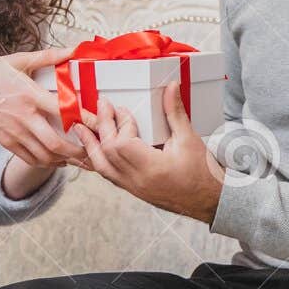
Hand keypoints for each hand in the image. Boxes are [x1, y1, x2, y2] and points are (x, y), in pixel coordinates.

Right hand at [0, 47, 89, 169]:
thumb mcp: (18, 61)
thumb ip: (48, 56)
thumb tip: (73, 49)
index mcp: (30, 95)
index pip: (63, 110)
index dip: (84, 119)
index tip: (100, 123)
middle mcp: (23, 117)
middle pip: (55, 143)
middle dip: (78, 151)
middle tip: (94, 151)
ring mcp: (14, 133)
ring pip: (44, 155)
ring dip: (65, 160)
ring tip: (81, 159)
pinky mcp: (7, 142)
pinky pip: (30, 158)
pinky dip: (47, 163)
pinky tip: (58, 160)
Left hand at [74, 81, 222, 222]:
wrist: (208, 201)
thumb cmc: (202, 172)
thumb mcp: (190, 139)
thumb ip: (175, 112)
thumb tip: (170, 87)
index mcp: (152, 168)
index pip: (122, 145)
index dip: (120, 124)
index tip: (124, 110)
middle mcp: (138, 181)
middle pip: (108, 153)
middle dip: (102, 127)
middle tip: (99, 108)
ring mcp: (134, 187)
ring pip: (102, 167)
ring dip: (90, 145)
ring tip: (80, 129)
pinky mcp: (134, 190)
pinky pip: (108, 175)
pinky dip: (99, 159)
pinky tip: (95, 148)